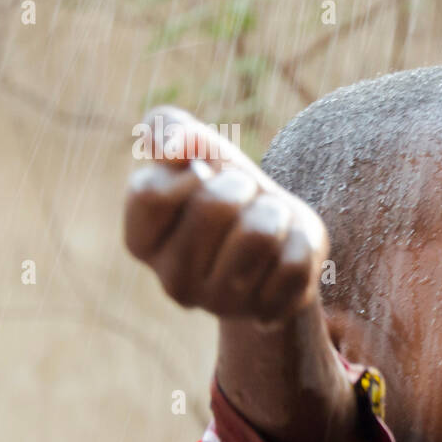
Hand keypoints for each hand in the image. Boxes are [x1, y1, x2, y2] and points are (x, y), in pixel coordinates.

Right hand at [124, 107, 327, 324]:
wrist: (281, 234)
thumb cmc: (229, 188)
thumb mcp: (198, 148)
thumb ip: (170, 129)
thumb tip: (174, 146)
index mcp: (141, 243)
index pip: (150, 195)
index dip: (189, 170)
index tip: (204, 174)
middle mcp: (174, 282)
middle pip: (214, 207)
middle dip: (242, 186)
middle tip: (245, 197)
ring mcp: (220, 304)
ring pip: (260, 234)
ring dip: (275, 211)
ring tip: (268, 222)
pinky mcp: (268, 313)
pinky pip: (295, 262)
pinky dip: (301, 242)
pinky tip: (286, 251)